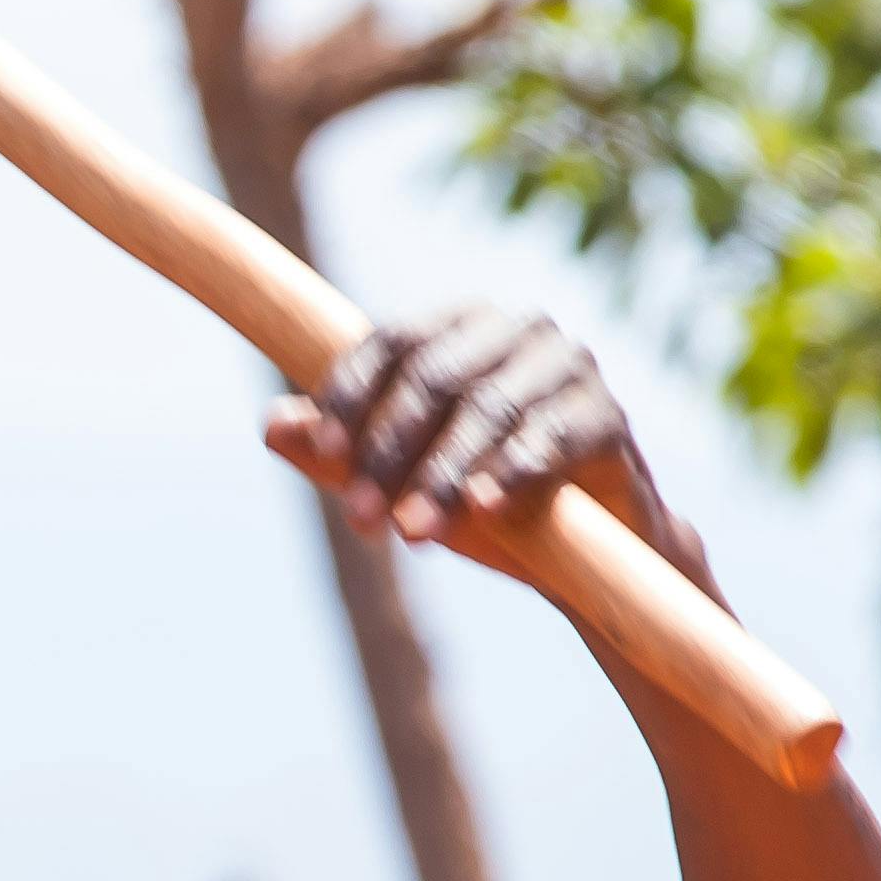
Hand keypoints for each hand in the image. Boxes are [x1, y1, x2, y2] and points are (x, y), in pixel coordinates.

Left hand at [262, 308, 708, 587]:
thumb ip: (340, 455)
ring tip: (413, 534)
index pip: (393, 342)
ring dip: (445, 474)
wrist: (589, 554)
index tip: (323, 453)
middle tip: (360, 519)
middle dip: (391, 451)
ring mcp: (569, 364)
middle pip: (437, 375)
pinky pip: (553, 436)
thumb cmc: (485, 502)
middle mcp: (515, 329)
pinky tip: (484, 507)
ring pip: (490, 409)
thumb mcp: (403, 481)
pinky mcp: (608, 414)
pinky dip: (513, 471)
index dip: (352, 395)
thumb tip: (271, 424)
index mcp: (459, 327)